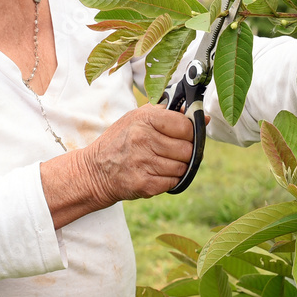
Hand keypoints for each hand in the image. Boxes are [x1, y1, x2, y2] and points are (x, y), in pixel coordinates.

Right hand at [81, 103, 195, 204]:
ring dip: (177, 167)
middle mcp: (143, 139)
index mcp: (144, 119)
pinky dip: (170, 180)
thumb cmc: (120, 142)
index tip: (183, 135)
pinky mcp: (144, 183)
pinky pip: (173, 182)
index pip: (185, 126)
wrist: (95, 171)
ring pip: (182, 167)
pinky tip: (157, 174)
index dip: (189, 132)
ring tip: (162, 163)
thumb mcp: (137, 118)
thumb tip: (201, 116)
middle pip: (187, 149)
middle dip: (185, 152)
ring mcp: (143, 162)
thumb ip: (167, 113)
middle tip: (172, 152)